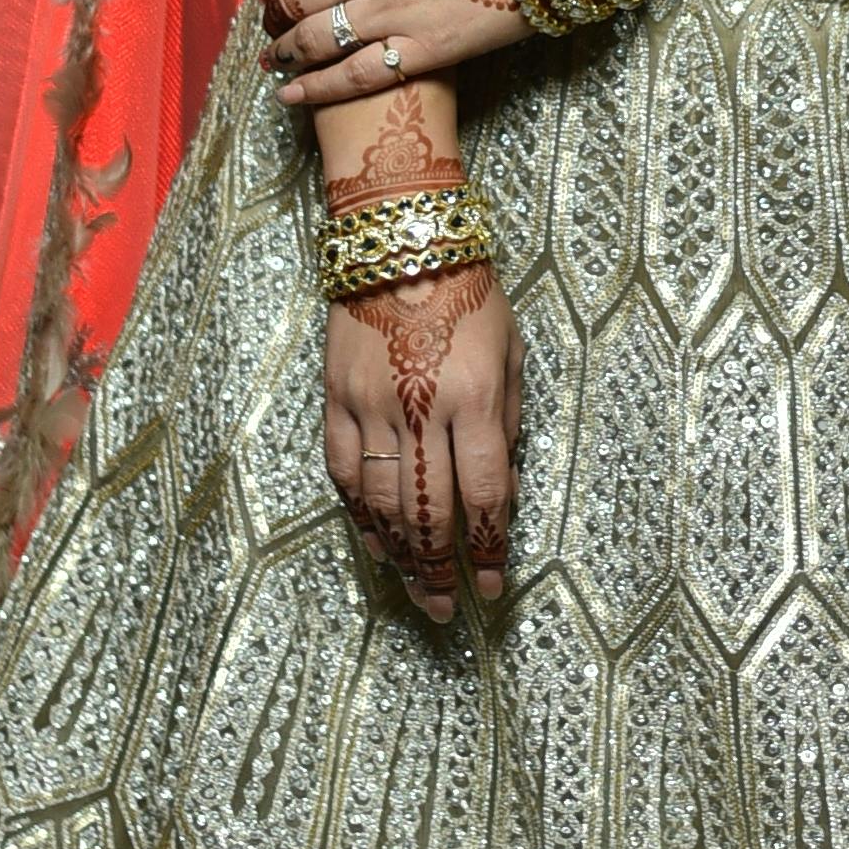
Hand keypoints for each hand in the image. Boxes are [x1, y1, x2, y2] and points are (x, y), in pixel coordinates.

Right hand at [322, 260, 517, 621]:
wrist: (401, 241)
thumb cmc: (471, 295)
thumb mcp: (511, 355)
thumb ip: (505, 426)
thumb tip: (496, 494)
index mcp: (476, 397)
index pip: (482, 494)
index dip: (486, 548)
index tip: (489, 585)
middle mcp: (422, 407)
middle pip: (428, 510)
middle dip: (440, 568)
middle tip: (445, 607)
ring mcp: (372, 405)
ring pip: (381, 501)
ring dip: (399, 553)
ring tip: (414, 586)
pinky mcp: (336, 398)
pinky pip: (344, 471)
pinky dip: (358, 515)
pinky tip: (374, 543)